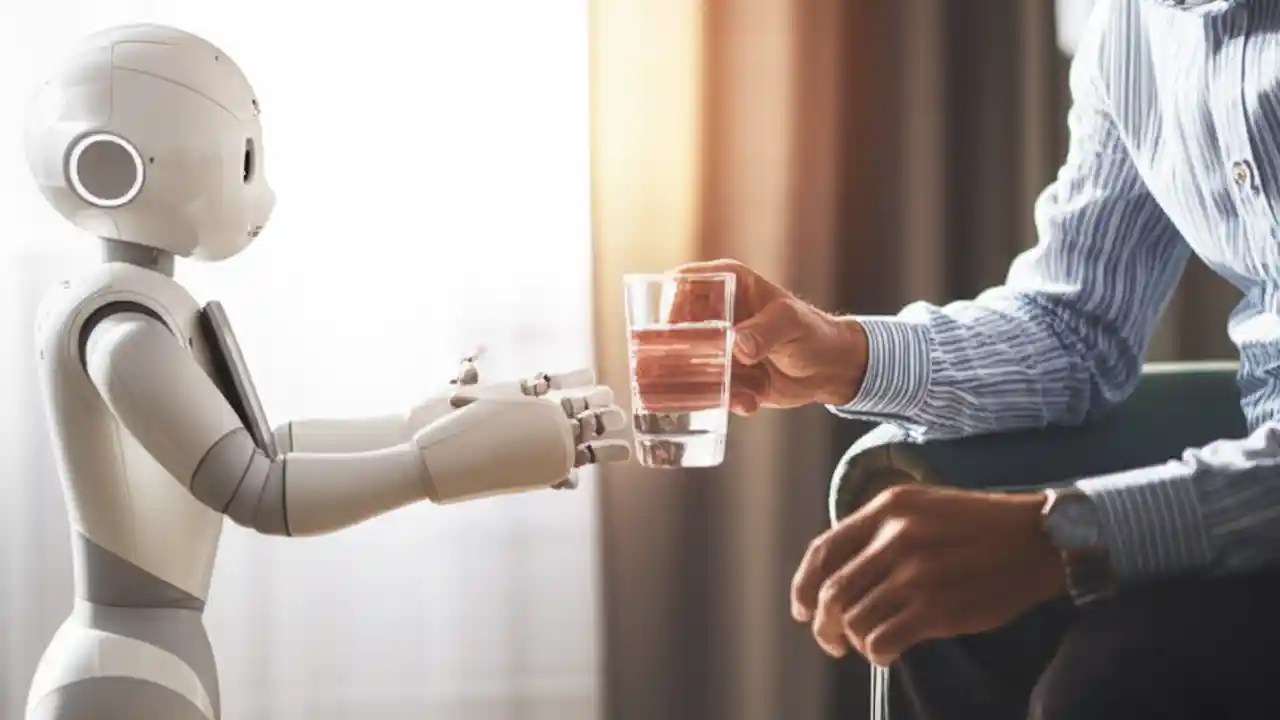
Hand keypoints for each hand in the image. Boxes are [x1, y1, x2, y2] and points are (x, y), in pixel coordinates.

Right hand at [668, 259, 867, 414]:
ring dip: (695, 383)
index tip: (679, 333)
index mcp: (724, 284)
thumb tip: (738, 345)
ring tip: (728, 391)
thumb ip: (766, 330)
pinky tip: (748, 403)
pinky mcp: (719, 374)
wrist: (829, 369)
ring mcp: (713, 345)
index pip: (680, 286)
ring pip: (681, 362)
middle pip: (672, 327)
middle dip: (673, 353)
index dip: (670, 308)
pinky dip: (720, 399)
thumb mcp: (791, 323)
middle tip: (688, 371)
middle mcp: (712, 312)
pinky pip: (704, 388)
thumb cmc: (813, 331)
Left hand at [790, 484, 1066, 665]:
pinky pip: (882, 640)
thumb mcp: (922, 507)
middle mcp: (895, 538)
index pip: (824, 551)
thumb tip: (837, 573)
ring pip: (854, 620)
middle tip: (831, 640)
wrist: (1038, 539)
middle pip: (832, 592)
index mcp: (887, 508)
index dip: (803, 585)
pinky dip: (877, 652)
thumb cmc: (978, 526)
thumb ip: (880, 531)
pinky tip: (887, 652)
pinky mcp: (936, 608)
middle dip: (823, 624)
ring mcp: (915, 574)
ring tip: (866, 644)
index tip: (802, 609)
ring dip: (852, 641)